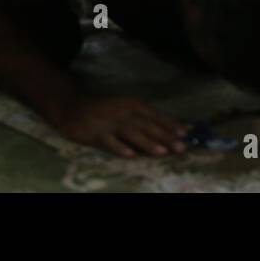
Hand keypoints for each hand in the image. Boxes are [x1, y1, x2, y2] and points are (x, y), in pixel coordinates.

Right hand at [53, 95, 187, 157]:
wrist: (73, 107)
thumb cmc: (104, 110)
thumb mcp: (124, 109)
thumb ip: (143, 119)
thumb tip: (167, 130)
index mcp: (132, 105)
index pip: (155, 115)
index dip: (170, 124)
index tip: (186, 134)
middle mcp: (123, 112)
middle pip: (147, 125)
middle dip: (165, 136)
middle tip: (181, 147)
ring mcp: (110, 123)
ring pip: (132, 134)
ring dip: (148, 143)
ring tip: (162, 152)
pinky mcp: (96, 134)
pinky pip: (110, 142)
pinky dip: (120, 148)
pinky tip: (130, 156)